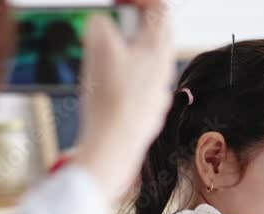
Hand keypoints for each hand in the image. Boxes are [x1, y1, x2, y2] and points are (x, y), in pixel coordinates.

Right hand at [75, 0, 174, 200]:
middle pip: (154, 37)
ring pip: (145, 64)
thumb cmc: (111, 101)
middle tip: (110, 24)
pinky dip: (122, 79)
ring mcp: (156, 96)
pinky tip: (104, 88)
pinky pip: (136, 89)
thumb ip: (101, 25)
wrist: (113, 148)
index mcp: (158, 50)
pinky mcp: (145, 115)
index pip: (159, 10)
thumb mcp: (100, 47)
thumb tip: (100, 23)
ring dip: (125, 53)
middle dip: (131, 26)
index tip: (119, 1)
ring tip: (102, 56)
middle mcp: (163, 72)